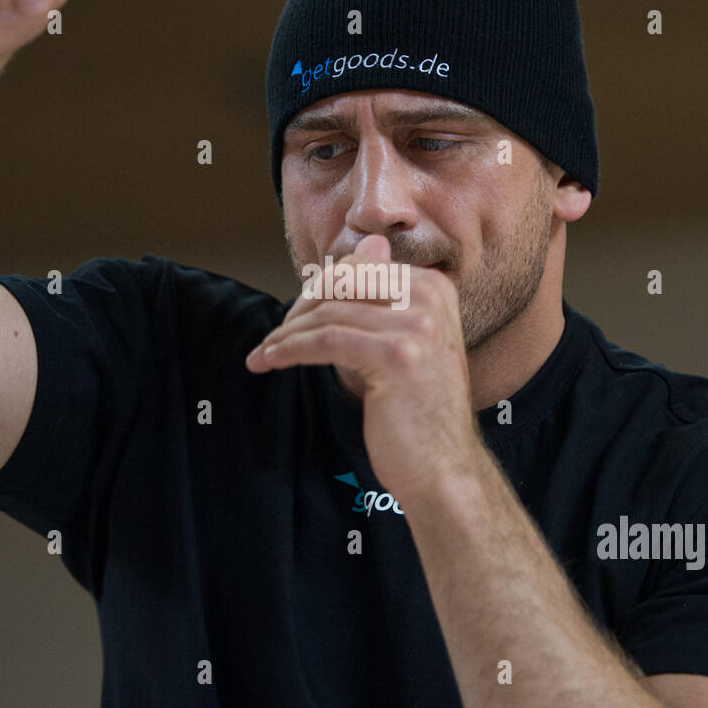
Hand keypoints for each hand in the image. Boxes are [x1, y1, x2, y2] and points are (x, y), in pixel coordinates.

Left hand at [246, 234, 484, 507]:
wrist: (444, 467)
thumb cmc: (418, 411)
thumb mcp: (406, 341)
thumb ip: (384, 297)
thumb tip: (371, 240)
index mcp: (435, 287)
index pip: (359, 269)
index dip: (317, 291)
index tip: (292, 319)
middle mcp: (430, 298)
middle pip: (341, 284)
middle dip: (299, 309)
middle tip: (274, 337)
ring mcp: (416, 325)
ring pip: (329, 313)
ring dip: (286, 334)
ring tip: (264, 353)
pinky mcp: (395, 355)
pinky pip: (325, 341)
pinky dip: (289, 350)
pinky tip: (269, 361)